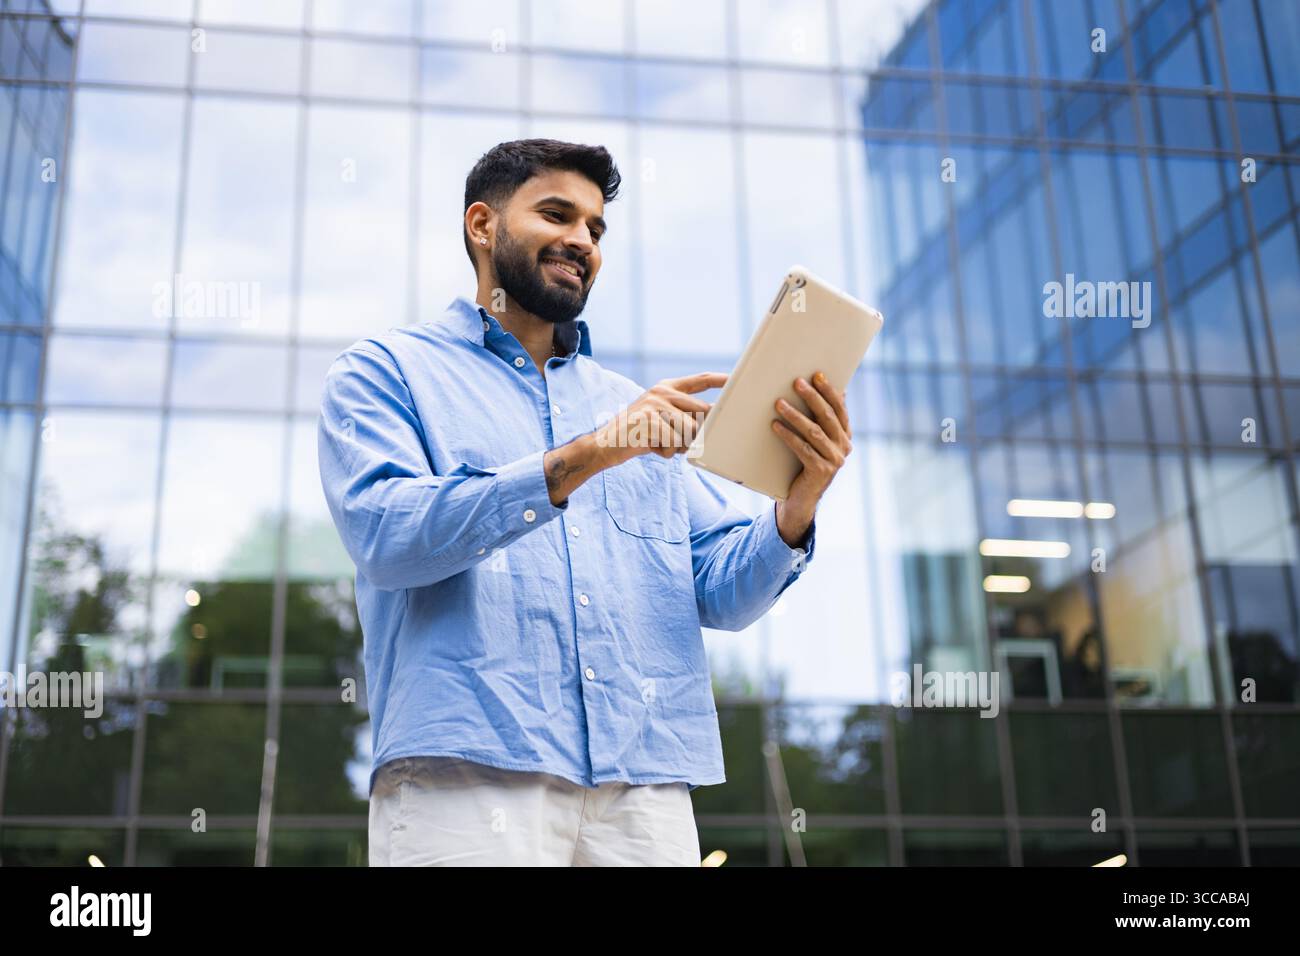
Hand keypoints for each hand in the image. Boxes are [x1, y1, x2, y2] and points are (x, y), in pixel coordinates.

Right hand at [597, 372, 727, 463]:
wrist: (605, 445)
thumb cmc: (640, 435)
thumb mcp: (664, 422)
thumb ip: (686, 418)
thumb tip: (714, 425)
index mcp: (666, 388)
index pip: (700, 380)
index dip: (720, 379)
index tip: (737, 379)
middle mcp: (662, 391)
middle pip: (702, 412)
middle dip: (696, 433)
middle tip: (676, 441)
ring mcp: (655, 403)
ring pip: (690, 430)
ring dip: (679, 444)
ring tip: (659, 443)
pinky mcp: (649, 419)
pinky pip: (674, 441)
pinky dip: (665, 452)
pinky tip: (650, 446)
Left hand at [771, 371, 851, 547]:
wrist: (801, 498)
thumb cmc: (805, 463)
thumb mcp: (816, 441)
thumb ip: (821, 420)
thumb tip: (824, 389)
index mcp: (845, 436)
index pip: (839, 409)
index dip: (829, 391)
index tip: (816, 375)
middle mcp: (844, 447)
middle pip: (827, 417)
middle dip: (812, 398)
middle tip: (797, 383)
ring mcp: (834, 460)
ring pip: (814, 432)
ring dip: (795, 415)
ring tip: (779, 403)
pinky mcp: (821, 471)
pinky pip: (803, 449)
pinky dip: (788, 436)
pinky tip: (775, 426)